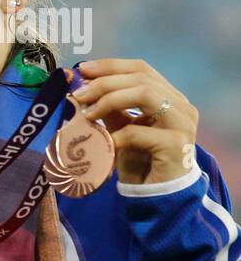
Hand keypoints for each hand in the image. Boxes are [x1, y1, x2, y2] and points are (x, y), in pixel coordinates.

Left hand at [72, 58, 198, 184]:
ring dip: (109, 100)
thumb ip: (109, 108)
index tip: (83, 69)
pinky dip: (115, 135)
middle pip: (141, 78)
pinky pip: (138, 132)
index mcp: (170, 97)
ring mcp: (182, 124)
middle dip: (105, 83)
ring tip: (87, 114)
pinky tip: (102, 143)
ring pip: (145, 95)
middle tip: (79, 95)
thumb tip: (82, 88)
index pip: (142, 69)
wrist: (158, 195)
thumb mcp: (121, 128)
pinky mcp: (176, 145)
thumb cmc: (141, 160)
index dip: (111, 65)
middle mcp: (181, 106)